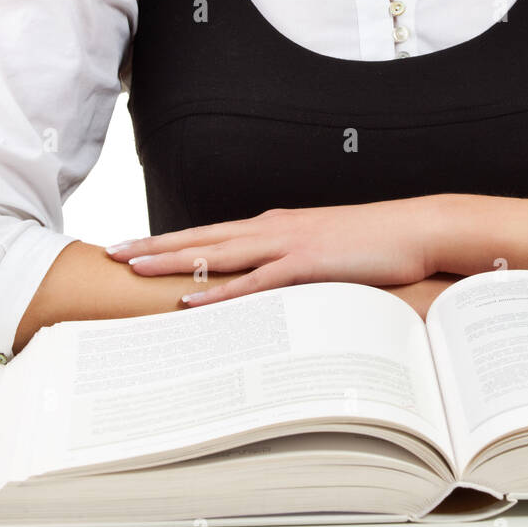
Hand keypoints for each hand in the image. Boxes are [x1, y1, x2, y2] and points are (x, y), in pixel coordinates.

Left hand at [105, 196, 443, 305]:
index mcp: (275, 226)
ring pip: (218, 253)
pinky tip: (193, 300)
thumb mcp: (324, 252)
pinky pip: (255, 282)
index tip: (133, 247)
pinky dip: (220, 292)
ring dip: (174, 261)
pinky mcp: (307, 263)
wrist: (416, 228)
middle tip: (111, 252)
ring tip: (133, 268)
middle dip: (154, 245)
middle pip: (202, 237)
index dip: (170, 240)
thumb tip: (267, 286)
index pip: (211, 232)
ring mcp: (288, 244)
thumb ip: (292, 263)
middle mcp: (273, 228)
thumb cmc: (374, 243)